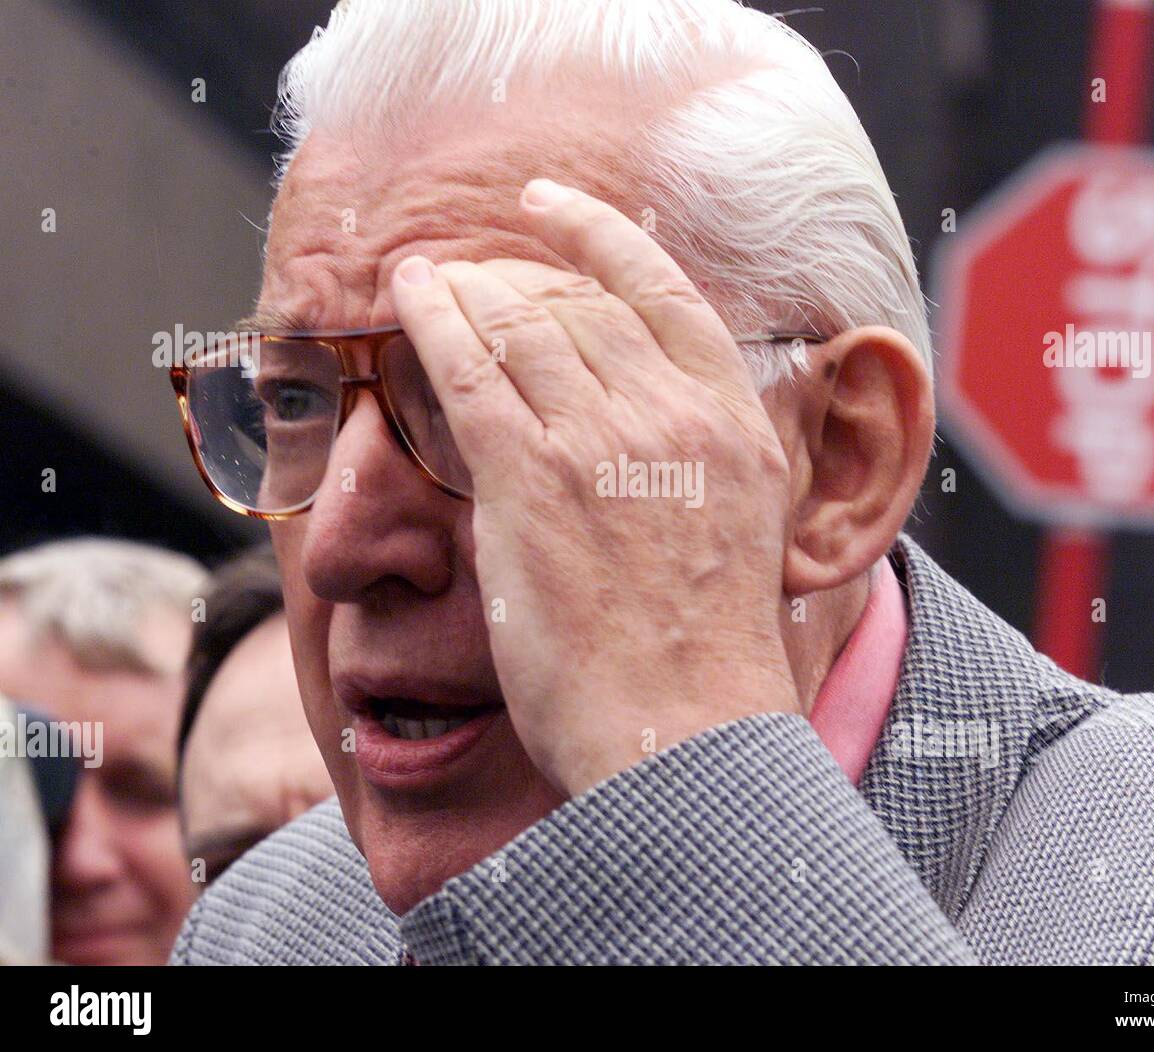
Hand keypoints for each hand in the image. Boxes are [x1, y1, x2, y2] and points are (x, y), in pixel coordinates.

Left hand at [391, 179, 798, 795]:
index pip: (663, 289)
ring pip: (520, 327)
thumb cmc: (707, 655)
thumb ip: (691, 460)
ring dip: (468, 292)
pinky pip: (468, 371)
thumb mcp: (735, 531)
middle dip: (515, 274)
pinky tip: (408, 294)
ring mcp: (602, 442)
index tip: (555, 208)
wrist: (688, 731)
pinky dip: (432, 321)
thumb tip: (626, 421)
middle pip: (579, 303)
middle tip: (472, 269)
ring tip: (433, 278)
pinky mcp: (532, 480)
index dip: (600, 232)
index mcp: (733, 422)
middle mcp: (672, 413)